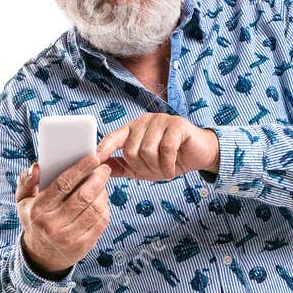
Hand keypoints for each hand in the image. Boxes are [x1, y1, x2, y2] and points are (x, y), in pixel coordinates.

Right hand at [16, 147, 114, 277]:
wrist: (41, 256)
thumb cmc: (34, 220)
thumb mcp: (22, 202)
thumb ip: (26, 182)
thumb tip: (36, 167)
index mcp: (38, 210)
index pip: (62, 185)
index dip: (80, 169)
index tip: (93, 158)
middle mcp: (52, 225)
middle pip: (83, 197)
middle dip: (97, 179)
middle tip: (104, 169)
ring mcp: (68, 238)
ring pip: (95, 209)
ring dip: (103, 193)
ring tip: (103, 184)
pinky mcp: (82, 246)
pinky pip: (100, 223)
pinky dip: (105, 209)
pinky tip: (103, 201)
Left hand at [98, 113, 218, 181]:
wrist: (199, 155)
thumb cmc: (169, 159)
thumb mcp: (142, 167)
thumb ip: (121, 166)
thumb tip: (98, 168)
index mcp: (132, 129)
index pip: (113, 137)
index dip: (103, 149)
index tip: (94, 161)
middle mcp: (144, 121)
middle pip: (131, 150)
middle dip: (142, 168)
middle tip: (154, 172)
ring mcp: (161, 120)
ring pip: (148, 150)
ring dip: (156, 167)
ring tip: (164, 169)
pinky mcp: (177, 124)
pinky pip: (166, 149)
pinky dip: (168, 165)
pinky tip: (172, 170)